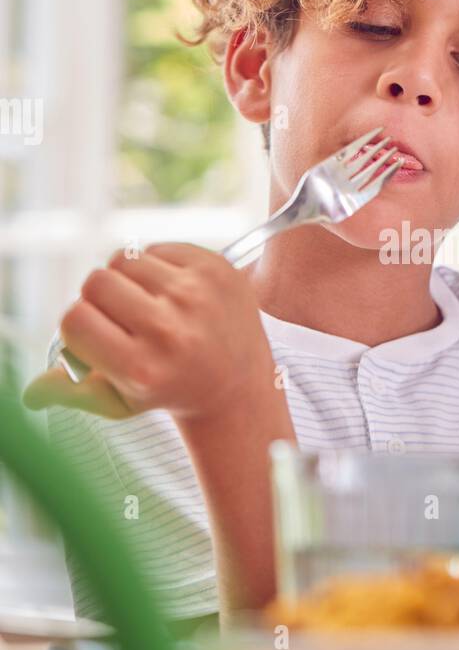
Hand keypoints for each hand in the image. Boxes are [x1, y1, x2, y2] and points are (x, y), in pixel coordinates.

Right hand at [23, 243, 274, 423]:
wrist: (238, 383)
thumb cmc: (167, 390)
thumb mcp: (118, 401)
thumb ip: (70, 393)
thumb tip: (28, 393)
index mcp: (142, 368)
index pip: (74, 319)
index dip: (77, 325)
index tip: (95, 336)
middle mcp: (171, 331)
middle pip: (95, 282)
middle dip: (99, 298)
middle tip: (120, 318)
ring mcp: (197, 295)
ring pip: (124, 260)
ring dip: (126, 279)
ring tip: (145, 304)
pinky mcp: (215, 268)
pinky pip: (156, 248)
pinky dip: (155, 266)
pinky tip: (171, 293)